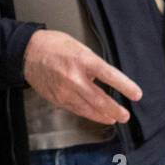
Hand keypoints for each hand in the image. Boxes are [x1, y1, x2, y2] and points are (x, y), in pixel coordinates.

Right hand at [23, 29, 140, 125]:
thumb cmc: (55, 46)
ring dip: (103, 115)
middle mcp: (74, 78)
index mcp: (83, 60)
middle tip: (125, 115)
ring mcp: (65, 91)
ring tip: (114, 119)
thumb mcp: (79, 48)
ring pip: (88, 108)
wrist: (27, 53)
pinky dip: (88, 114)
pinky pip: (76, 109)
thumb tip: (105, 78)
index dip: (125, 86)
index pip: (110, 75)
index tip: (137, 94)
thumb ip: (93, 64)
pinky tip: (96, 116)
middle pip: (100, 98)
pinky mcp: (57, 99)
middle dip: (115, 109)